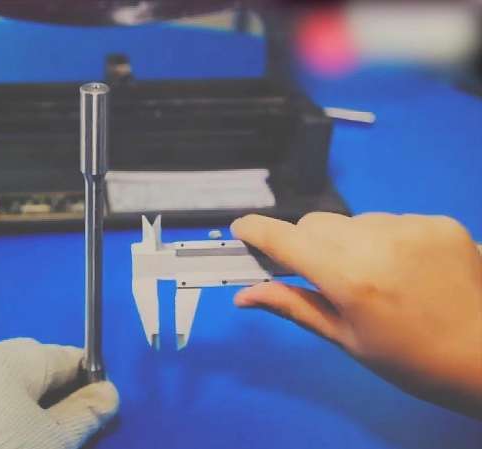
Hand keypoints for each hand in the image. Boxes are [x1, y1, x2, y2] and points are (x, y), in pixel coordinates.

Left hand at [0, 338, 118, 448]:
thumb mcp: (56, 440)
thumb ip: (87, 412)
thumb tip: (108, 393)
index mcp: (4, 358)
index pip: (61, 355)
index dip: (87, 378)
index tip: (100, 404)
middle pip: (28, 365)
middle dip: (54, 390)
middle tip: (67, 427)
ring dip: (23, 403)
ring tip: (35, 437)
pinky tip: (3, 440)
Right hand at [231, 212, 481, 418]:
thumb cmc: (410, 360)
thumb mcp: (347, 339)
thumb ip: (293, 307)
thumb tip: (243, 296)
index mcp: (350, 279)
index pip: (287, 240)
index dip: (258, 231)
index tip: (241, 229)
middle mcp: (378, 242)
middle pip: (316, 223)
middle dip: (306, 244)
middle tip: (319, 274)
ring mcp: (412, 227)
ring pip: (353, 221)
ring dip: (347, 242)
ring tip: (374, 276)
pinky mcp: (438, 222)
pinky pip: (390, 221)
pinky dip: (384, 240)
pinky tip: (404, 268)